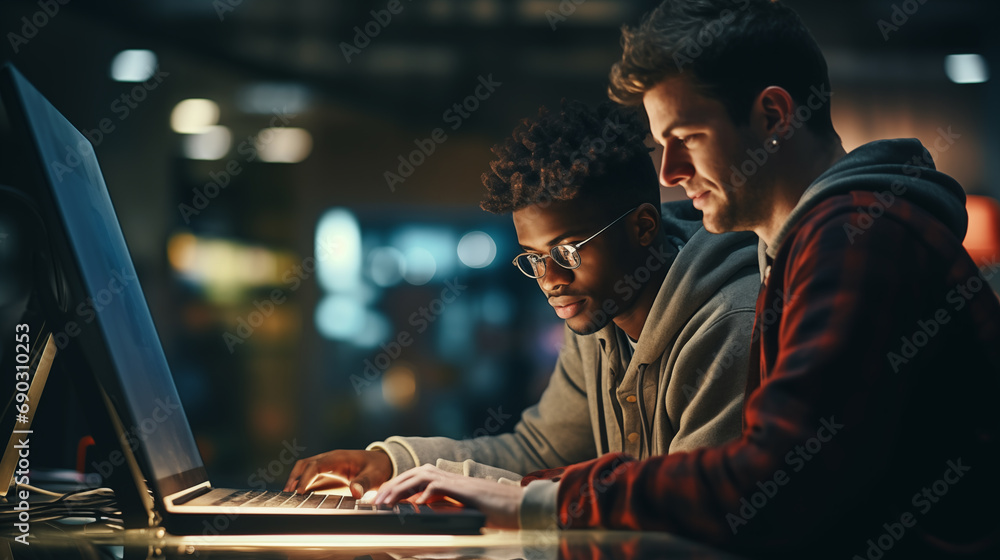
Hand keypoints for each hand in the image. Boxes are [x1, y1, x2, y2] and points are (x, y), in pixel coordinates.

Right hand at [284, 449, 392, 497]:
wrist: (383, 463)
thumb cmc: (378, 468)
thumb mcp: (375, 475)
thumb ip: (365, 483)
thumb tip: (355, 492)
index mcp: (339, 458)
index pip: (316, 465)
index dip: (306, 477)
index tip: (300, 492)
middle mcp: (330, 459)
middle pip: (305, 464)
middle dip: (295, 478)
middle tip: (288, 495)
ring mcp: (327, 466)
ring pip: (305, 470)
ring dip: (296, 481)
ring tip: (289, 497)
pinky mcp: (328, 474)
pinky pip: (311, 478)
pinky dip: (303, 486)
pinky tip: (300, 498)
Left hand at [374, 464, 523, 528]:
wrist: (523, 507)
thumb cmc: (498, 511)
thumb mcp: (466, 510)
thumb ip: (446, 507)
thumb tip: (425, 509)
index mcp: (451, 482)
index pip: (418, 477)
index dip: (397, 486)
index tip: (380, 498)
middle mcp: (453, 478)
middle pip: (414, 473)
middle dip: (392, 485)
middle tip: (375, 501)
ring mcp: (459, 483)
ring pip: (422, 476)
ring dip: (400, 488)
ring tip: (386, 503)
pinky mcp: (466, 491)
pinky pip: (439, 488)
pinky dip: (424, 495)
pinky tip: (413, 505)